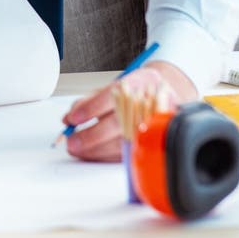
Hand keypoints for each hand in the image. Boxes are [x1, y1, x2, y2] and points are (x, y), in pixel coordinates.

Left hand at [60, 60, 197, 161]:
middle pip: (118, 123)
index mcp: (138, 82)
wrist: (168, 92)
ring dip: (97, 149)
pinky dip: (108, 155)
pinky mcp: (155, 142)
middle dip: (91, 135)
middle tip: (72, 141)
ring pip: (123, 142)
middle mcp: (149, 102)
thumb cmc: (137, 89)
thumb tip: (69, 116)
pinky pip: (129, 153)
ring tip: (78, 149)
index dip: (90, 108)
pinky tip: (94, 154)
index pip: (111, 95)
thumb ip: (90, 99)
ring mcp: (154, 124)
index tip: (72, 118)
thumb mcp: (115, 85)